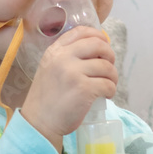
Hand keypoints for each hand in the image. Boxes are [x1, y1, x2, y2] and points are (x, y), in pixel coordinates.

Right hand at [20, 25, 117, 152]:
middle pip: (98, 45)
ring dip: (113, 76)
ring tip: (108, 85)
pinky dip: (111, 90)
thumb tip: (96, 50)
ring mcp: (73, 73)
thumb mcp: (49, 69)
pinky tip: (106, 95)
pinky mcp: (84, 89)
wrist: (39, 122)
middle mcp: (63, 58)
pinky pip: (108, 84)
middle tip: (109, 67)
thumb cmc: (47, 98)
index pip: (81, 32)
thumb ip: (65, 57)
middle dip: (110, 55)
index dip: (98, 35)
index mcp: (54, 51)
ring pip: (107, 67)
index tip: (104, 45)